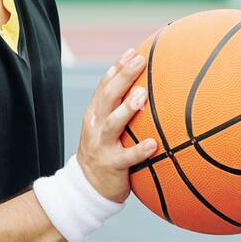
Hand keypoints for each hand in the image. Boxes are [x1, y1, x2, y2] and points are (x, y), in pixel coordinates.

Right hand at [77, 48, 156, 203]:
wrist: (86, 188)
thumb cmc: (105, 152)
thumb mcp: (106, 128)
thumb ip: (120, 110)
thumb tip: (148, 89)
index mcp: (95, 115)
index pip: (104, 86)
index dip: (117, 68)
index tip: (132, 52)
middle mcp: (96, 127)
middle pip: (107, 97)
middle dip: (123, 77)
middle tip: (141, 61)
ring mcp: (102, 146)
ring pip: (112, 124)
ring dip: (127, 109)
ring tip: (143, 96)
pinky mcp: (111, 166)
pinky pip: (126, 158)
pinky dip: (140, 151)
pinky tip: (154, 145)